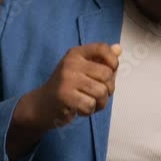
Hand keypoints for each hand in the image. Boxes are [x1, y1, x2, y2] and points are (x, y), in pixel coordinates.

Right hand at [8, 43, 121, 160]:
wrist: (41, 104)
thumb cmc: (66, 86)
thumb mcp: (82, 69)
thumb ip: (100, 60)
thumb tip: (118, 49)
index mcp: (76, 53)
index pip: (102, 48)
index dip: (113, 61)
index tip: (111, 71)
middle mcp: (71, 63)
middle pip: (107, 74)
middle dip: (108, 89)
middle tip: (98, 94)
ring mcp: (67, 79)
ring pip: (101, 92)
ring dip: (99, 103)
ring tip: (89, 102)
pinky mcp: (65, 96)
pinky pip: (90, 105)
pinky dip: (89, 111)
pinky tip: (79, 108)